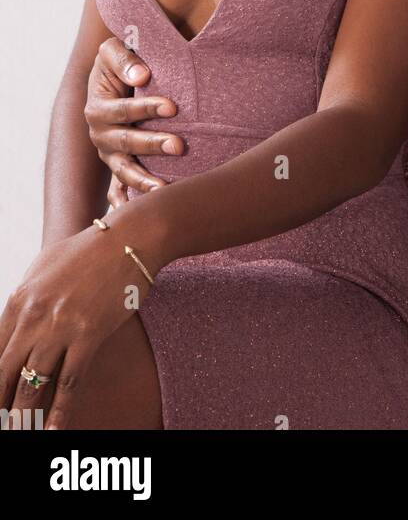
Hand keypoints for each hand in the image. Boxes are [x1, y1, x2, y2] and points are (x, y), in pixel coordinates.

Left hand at [0, 217, 160, 428]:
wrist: (129, 238)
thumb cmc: (90, 251)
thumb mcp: (45, 268)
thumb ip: (27, 299)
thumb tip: (14, 324)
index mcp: (19, 297)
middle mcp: (34, 314)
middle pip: (4, 371)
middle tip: (0, 423)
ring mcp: (60, 325)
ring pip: (31, 383)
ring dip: (22, 414)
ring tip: (18, 433)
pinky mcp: (88, 334)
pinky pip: (69, 382)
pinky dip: (59, 411)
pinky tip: (52, 429)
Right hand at [84, 37, 182, 198]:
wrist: (113, 81)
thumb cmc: (118, 63)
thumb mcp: (113, 51)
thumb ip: (124, 59)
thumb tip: (142, 76)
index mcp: (97, 108)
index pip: (123, 111)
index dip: (146, 108)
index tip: (173, 106)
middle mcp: (100, 135)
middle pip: (126, 143)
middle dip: (153, 144)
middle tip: (180, 146)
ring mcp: (109, 155)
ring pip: (123, 171)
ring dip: (143, 180)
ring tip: (165, 188)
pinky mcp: (119, 166)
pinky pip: (119, 190)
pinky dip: (127, 202)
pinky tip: (138, 213)